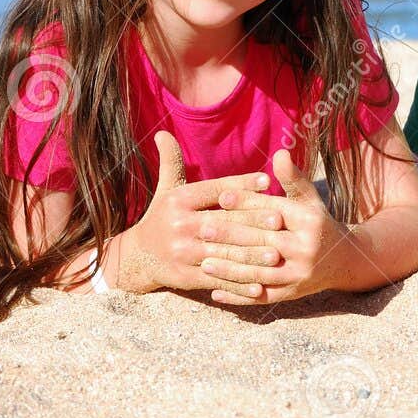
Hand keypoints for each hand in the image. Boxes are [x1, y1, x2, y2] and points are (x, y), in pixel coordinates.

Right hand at [110, 132, 270, 294]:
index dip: (240, 185)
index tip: (266, 180)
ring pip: (223, 253)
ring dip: (251, 255)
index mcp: (178, 201)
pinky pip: (217, 279)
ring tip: (276, 254)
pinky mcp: (185, 277)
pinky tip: (259, 285)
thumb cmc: (160, 217)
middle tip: (280, 220)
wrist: (137, 257)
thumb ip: (170, 161)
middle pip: (222, 223)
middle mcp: (180, 225)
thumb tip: (164, 132)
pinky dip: (238, 284)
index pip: (214, 190)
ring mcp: (183, 253)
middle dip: (252, 222)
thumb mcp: (165, 189)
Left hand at [199, 150, 351, 305]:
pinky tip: (215, 293)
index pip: (272, 210)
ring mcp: (298, 275)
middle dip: (231, 236)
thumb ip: (293, 177)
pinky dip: (238, 296)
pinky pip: (262, 298)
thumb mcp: (309, 198)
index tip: (220, 196)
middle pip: (262, 242)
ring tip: (204, 262)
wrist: (342, 261)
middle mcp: (305, 249)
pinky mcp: (292, 295)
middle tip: (202, 229)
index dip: (246, 202)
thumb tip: (280, 153)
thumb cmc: (316, 222)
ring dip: (230, 270)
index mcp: (307, 221)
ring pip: (259, 272)